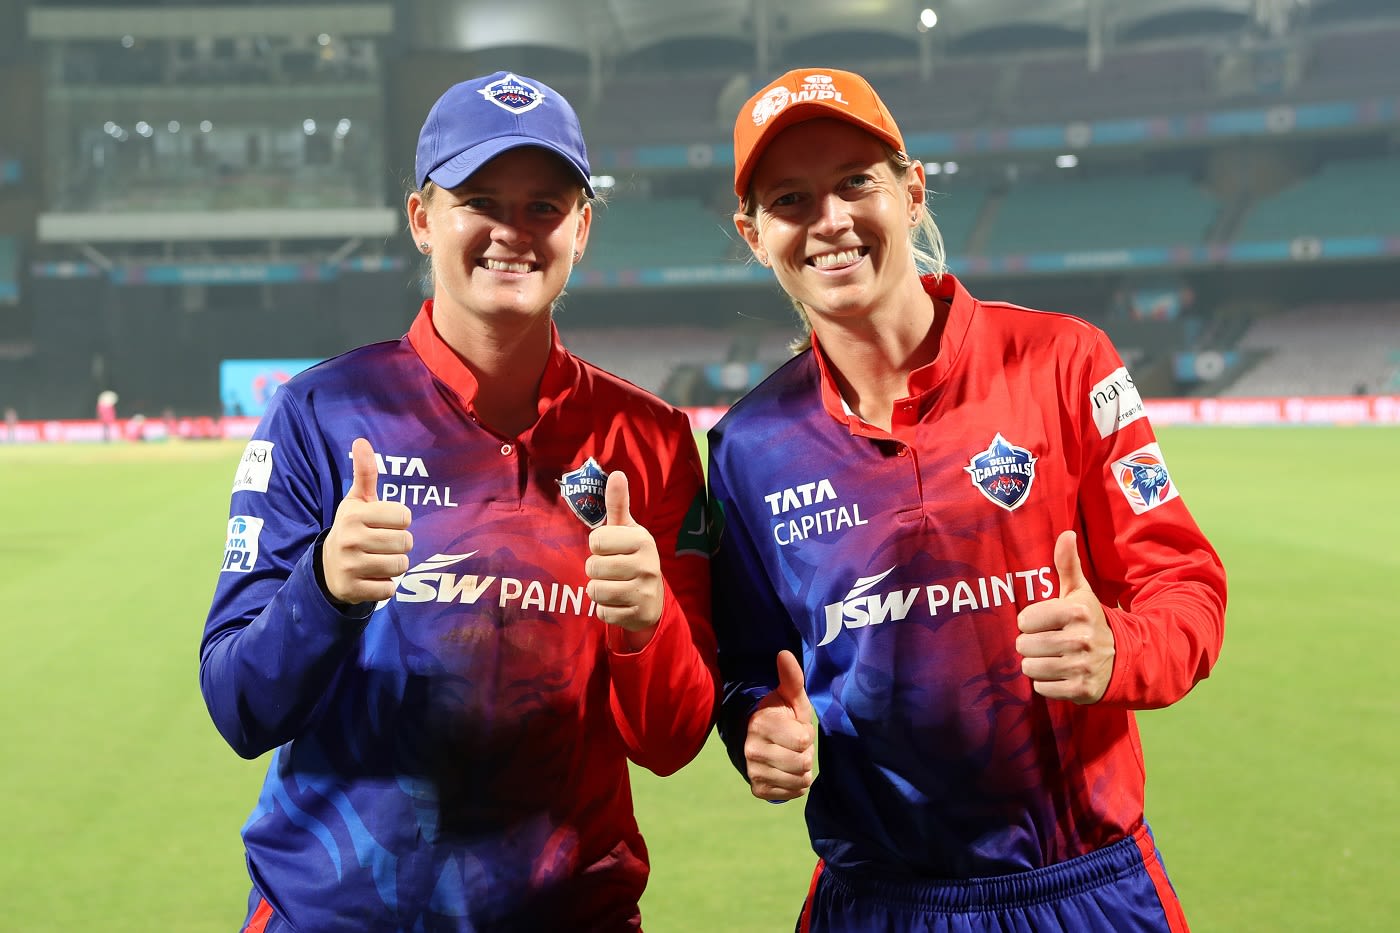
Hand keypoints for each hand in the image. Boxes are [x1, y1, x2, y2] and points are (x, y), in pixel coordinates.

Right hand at [322, 437, 412, 605]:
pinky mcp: (352, 589)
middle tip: (383, 544)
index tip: (385, 523)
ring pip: (400, 566)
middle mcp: (349, 539)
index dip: (400, 521)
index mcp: (354, 515)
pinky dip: (386, 585)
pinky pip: (389, 589)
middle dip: (400, 545)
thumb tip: (361, 441)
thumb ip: (364, 473)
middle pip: (405, 542)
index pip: (404, 516)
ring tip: (379, 559)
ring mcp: (349, 566)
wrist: (327, 567)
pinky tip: (371, 577)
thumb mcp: (357, 501)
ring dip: (396, 565)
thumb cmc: (352, 528)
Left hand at [586, 470, 662, 637]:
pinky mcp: (640, 614)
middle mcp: (648, 564)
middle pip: (593, 567)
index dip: (597, 547)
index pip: (596, 540)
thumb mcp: (626, 530)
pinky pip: (603, 613)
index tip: (610, 549)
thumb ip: (618, 504)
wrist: (652, 598)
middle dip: (595, 571)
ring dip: (597, 591)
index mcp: (642, 540)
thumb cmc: (632, 557)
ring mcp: (645, 591)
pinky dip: (605, 610)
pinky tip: (618, 603)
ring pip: (595, 591)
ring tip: (612, 586)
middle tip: (610, 570)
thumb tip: (617, 473)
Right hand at [744, 650, 815, 800]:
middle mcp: (753, 750)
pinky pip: (792, 793)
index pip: (803, 741)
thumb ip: (791, 677)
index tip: (795, 727)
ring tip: (790, 756)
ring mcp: (754, 771)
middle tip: (794, 744)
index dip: (805, 734)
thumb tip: (784, 653)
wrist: (753, 738)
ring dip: (802, 769)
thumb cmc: (779, 715)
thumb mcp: (789, 696)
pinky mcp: (757, 789)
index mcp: (762, 724)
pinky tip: (785, 770)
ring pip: (800, 780)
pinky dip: (795, 784)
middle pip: (803, 763)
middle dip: (805, 753)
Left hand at [1015, 530, 1114, 703]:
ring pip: (1030, 668)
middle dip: (1031, 645)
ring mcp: (1081, 666)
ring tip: (1053, 658)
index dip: (1030, 622)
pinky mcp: (1082, 690)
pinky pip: (1041, 688)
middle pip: (1024, 645)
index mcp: (1077, 611)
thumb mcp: (1080, 592)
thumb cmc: (1090, 621)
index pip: (1024, 620)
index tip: (1044, 623)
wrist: (1125, 657)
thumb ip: (1067, 564)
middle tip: (1048, 642)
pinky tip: (1061, 674)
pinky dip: (1046, 684)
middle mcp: (1080, 639)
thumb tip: (1066, 533)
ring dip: (1037, 665)